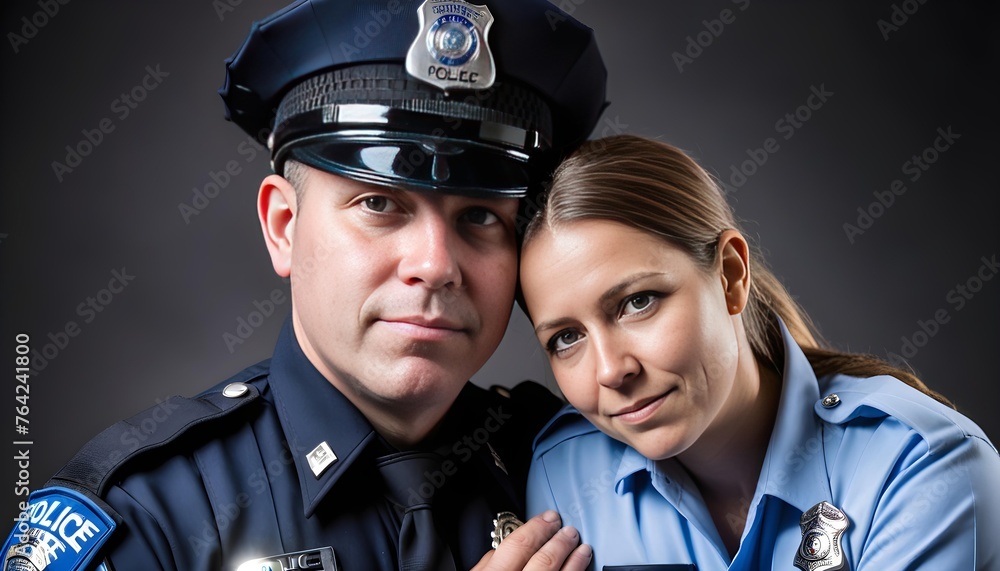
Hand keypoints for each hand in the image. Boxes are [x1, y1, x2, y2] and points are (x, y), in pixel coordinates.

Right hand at [471, 510, 591, 570]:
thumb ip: (488, 562)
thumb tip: (506, 544)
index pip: (518, 545)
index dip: (537, 527)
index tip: (550, 517)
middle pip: (543, 560)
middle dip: (559, 541)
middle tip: (569, 529)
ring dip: (575, 560)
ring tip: (583, 547)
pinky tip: (582, 567)